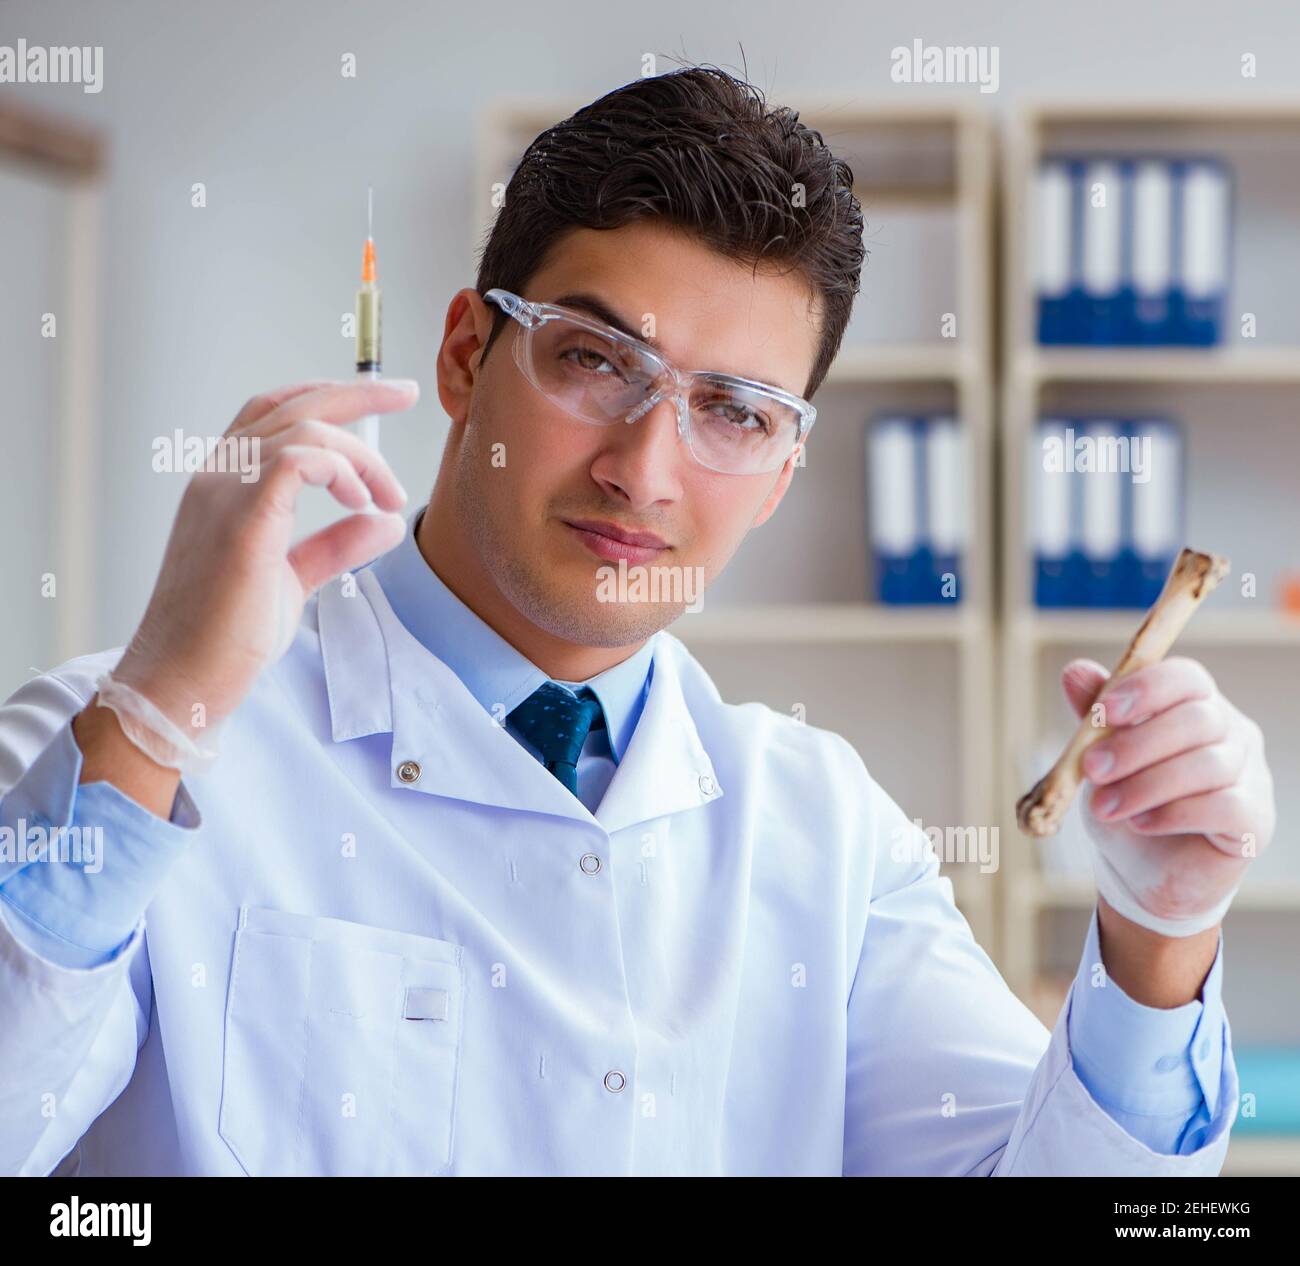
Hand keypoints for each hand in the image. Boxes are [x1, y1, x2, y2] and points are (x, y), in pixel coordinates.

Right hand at [111, 379, 417, 731]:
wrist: (184, 677)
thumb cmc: (227, 634)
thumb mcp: (293, 578)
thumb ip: (334, 544)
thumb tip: (382, 521)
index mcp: (225, 483)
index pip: (274, 412)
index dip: (327, 396)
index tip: (382, 397)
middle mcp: (219, 474)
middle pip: (292, 404)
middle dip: (357, 392)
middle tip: (407, 394)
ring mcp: (225, 491)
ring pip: (305, 429)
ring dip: (360, 456)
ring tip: (386, 496)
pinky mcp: (243, 517)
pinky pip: (300, 459)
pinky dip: (342, 470)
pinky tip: (362, 502)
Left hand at [1061, 656, 1275, 928]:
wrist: (1139, 870)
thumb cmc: (1124, 801)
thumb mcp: (1100, 756)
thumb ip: (1093, 715)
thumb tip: (1075, 671)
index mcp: (1195, 706)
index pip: (1187, 678)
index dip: (1147, 688)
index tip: (1103, 712)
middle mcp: (1233, 734)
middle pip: (1198, 719)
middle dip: (1137, 744)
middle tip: (1091, 768)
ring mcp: (1251, 776)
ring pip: (1209, 765)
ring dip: (1146, 785)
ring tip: (1103, 807)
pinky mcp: (1255, 821)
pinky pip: (1225, 806)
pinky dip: (1175, 813)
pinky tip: (1141, 823)